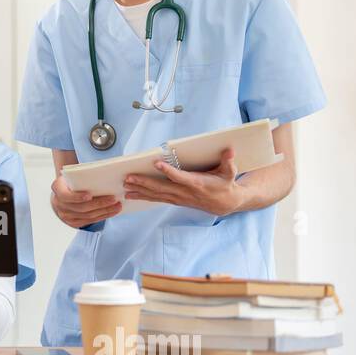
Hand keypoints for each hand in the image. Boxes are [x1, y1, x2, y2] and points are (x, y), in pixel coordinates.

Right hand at [50, 175, 120, 228]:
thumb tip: (102, 174)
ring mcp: (65, 216)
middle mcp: (59, 204)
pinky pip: (90, 221)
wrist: (61, 195)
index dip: (77, 197)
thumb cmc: (70, 182)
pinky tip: (112, 211)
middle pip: (81, 207)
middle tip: (113, 199)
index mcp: (57, 189)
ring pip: (88, 215)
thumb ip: (80, 176)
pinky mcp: (73, 223)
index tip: (90, 195)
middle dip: (99, 204)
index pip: (66, 196)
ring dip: (105, 211)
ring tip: (117, 206)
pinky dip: (103, 216)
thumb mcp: (71, 176)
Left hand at [124, 146, 244, 216]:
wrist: (225, 204)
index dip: (169, 171)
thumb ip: (228, 162)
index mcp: (197, 184)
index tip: (157, 163)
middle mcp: (185, 192)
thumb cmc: (225, 185)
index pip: (180, 177)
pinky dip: (143, 197)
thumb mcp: (230, 172)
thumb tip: (229, 150)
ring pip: (157, 195)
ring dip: (140, 191)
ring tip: (125, 186)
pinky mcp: (175, 200)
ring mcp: (179, 198)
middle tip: (129, 178)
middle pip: (162, 188)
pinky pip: (157, 199)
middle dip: (144, 183)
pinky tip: (131, 195)